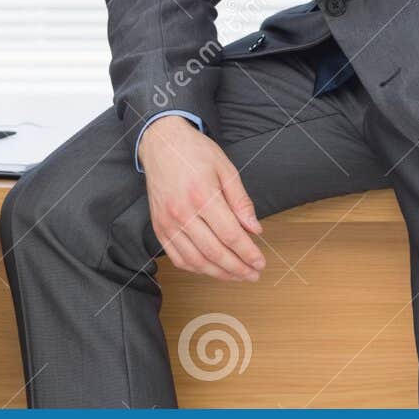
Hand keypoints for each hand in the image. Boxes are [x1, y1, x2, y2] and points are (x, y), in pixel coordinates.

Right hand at [137, 116, 264, 281]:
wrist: (161, 143)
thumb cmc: (194, 152)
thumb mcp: (225, 169)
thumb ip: (241, 201)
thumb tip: (255, 229)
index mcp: (202, 195)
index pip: (230, 235)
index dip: (248, 253)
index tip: (260, 262)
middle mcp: (182, 212)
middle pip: (214, 252)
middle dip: (238, 268)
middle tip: (253, 274)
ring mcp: (167, 222)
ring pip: (195, 260)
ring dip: (219, 273)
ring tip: (236, 275)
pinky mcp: (158, 227)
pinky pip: (177, 258)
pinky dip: (195, 268)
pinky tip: (210, 268)